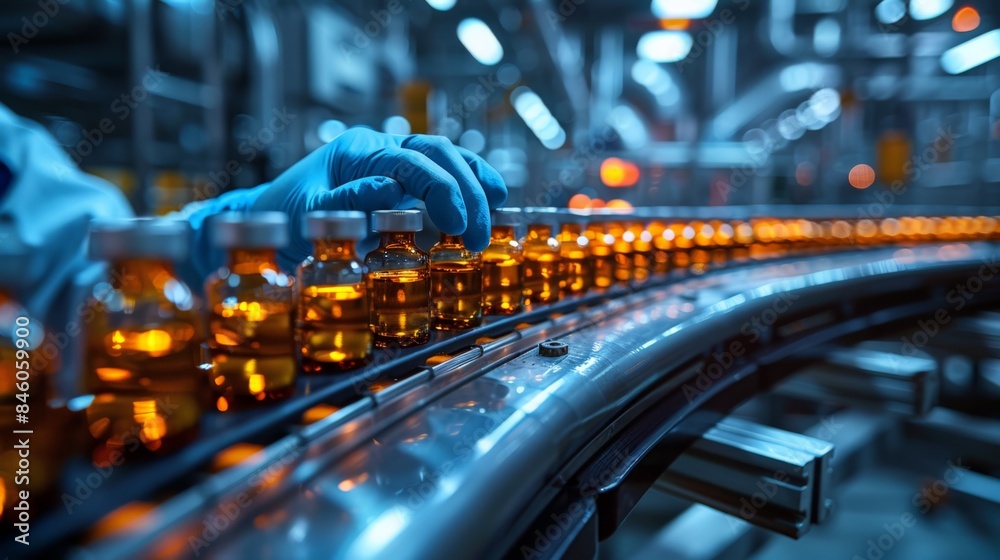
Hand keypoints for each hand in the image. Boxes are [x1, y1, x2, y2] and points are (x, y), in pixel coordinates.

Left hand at [250, 127, 506, 268]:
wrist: (269, 221)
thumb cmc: (283, 217)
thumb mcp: (304, 214)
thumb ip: (346, 202)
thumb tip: (391, 190)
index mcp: (357, 150)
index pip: (411, 162)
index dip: (441, 191)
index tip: (458, 225)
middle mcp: (379, 148)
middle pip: (438, 154)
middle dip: (466, 193)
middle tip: (478, 237)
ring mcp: (393, 160)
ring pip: (446, 157)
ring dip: (474, 185)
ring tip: (492, 219)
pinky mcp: (401, 180)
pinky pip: (442, 174)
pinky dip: (467, 188)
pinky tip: (486, 205)